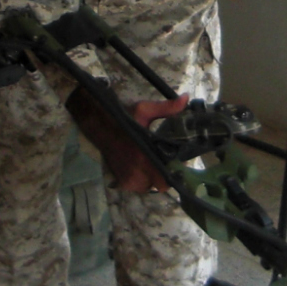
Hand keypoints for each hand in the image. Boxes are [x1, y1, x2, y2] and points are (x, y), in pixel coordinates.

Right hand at [69, 91, 188, 193]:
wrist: (100, 126)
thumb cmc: (124, 118)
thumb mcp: (145, 110)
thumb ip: (167, 108)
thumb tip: (186, 98)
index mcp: (143, 156)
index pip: (164, 181)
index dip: (173, 174)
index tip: (177, 164)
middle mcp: (135, 172)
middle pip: (160, 185)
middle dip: (164, 176)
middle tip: (164, 162)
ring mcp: (127, 179)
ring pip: (149, 187)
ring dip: (152, 178)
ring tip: (151, 163)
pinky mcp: (122, 182)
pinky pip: (139, 187)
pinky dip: (142, 180)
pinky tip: (141, 167)